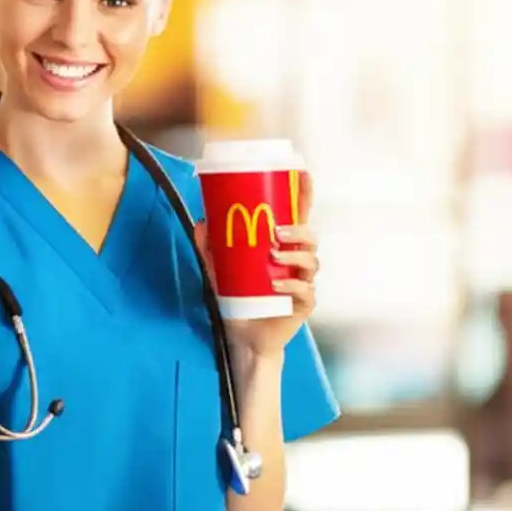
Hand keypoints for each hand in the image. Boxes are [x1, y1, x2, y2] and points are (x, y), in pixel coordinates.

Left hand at [193, 172, 319, 358]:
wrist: (243, 336)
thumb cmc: (237, 297)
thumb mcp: (219, 269)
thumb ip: (210, 248)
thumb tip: (200, 222)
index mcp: (282, 247)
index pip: (298, 217)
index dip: (304, 196)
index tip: (304, 174)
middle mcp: (297, 262)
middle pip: (310, 237)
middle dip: (299, 230)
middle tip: (277, 231)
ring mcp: (303, 283)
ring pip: (311, 261)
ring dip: (294, 256)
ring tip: (274, 256)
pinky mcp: (303, 305)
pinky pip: (305, 291)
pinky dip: (292, 286)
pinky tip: (277, 285)